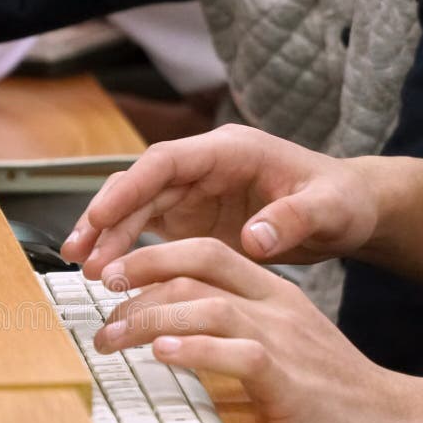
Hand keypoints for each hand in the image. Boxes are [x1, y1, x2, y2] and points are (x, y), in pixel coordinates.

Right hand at [61, 124, 379, 278]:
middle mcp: (202, 168)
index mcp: (228, 151)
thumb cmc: (338, 201)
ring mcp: (193, 193)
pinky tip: (107, 271)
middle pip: (139, 186)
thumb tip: (254, 239)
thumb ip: (293, 220)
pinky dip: (125, 248)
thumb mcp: (328, 209)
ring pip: (136, 209)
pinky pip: (147, 229)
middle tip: (78, 253)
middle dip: (104, 217)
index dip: (128, 188)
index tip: (98, 217)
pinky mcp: (191, 218)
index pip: (164, 162)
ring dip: (106, 236)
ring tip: (81, 266)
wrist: (344, 211)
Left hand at [92, 237, 421, 422]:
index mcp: (271, 292)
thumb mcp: (280, 344)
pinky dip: (194, 352)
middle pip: (197, 271)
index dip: (152, 257)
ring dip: (148, 321)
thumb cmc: (330, 388)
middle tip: (100, 309)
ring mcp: (283, 341)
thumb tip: (167, 337)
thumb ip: (231, 330)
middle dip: (138, 285)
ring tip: (111, 339)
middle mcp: (275, 307)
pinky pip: (236, 354)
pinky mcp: (290, 382)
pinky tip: (162, 356)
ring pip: (205, 308)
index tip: (113, 275)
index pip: (205, 253)